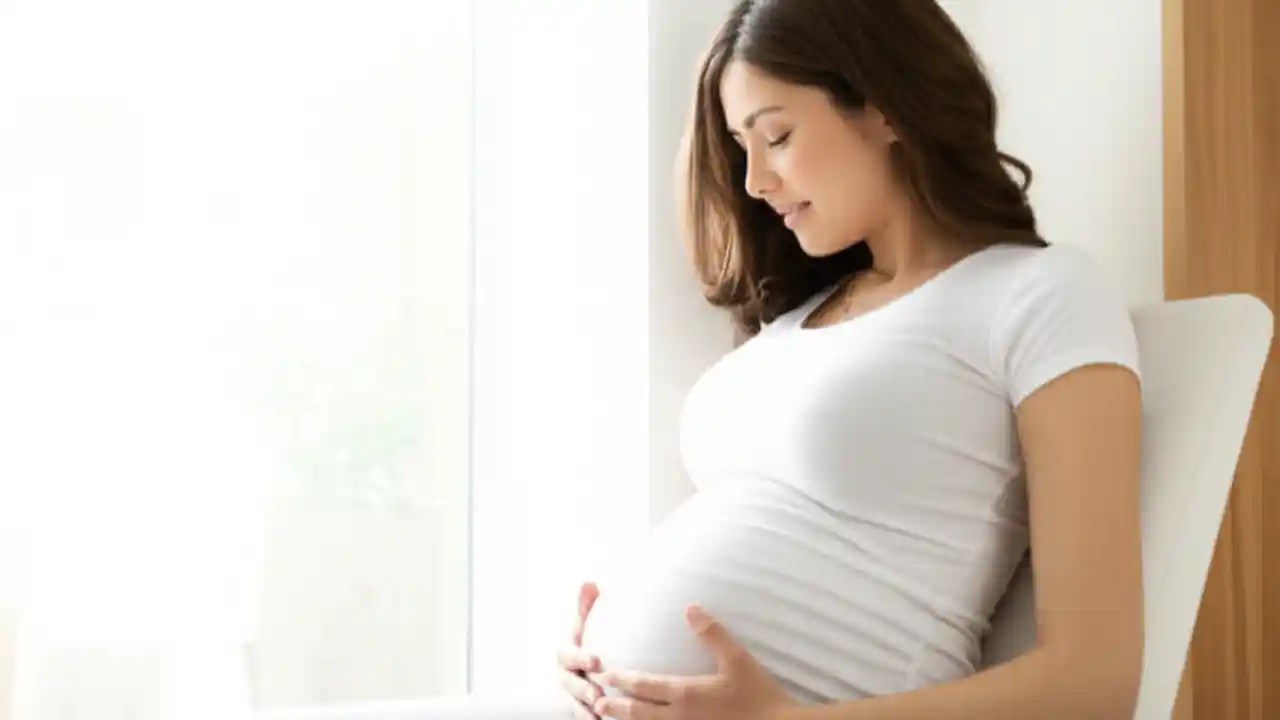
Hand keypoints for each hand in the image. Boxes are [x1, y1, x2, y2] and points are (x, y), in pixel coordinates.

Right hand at [557, 581, 606, 719]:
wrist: (590, 659)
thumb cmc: (591, 634)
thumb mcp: (586, 619)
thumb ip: (586, 604)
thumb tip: (589, 584)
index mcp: (566, 651)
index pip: (569, 654)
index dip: (581, 657)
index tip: (596, 659)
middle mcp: (565, 673)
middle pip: (569, 683)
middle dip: (582, 688)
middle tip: (598, 693)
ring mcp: (571, 692)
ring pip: (573, 703)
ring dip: (584, 710)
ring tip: (599, 715)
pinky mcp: (579, 706)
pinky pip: (580, 714)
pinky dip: (587, 719)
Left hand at [591, 606, 795, 719]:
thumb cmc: (760, 696)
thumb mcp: (737, 659)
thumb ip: (711, 633)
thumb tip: (690, 608)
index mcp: (685, 695)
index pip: (642, 686)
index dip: (620, 679)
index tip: (603, 674)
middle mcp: (679, 718)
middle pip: (636, 713)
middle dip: (614, 705)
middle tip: (595, 700)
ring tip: (609, 717)